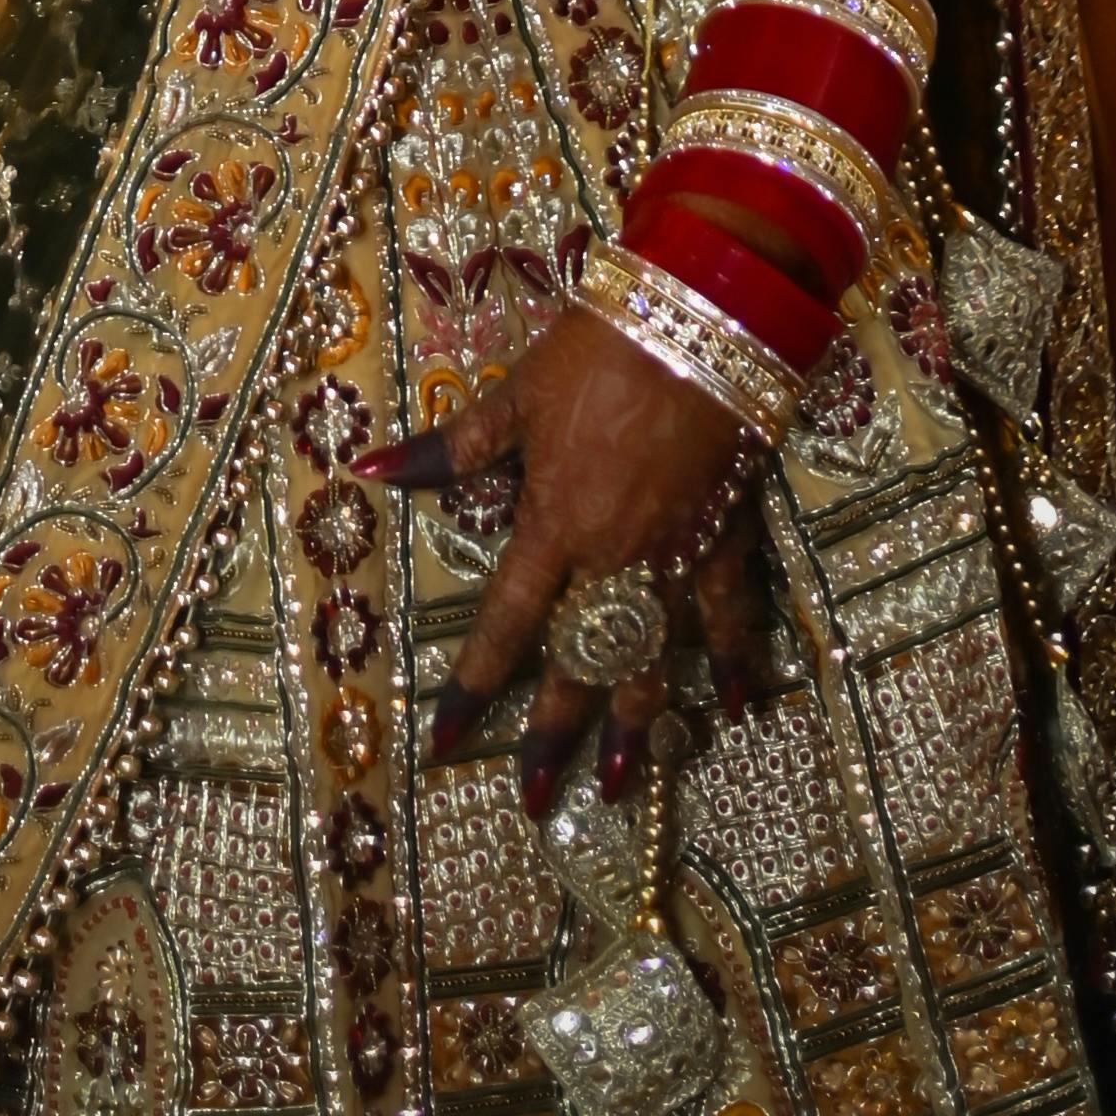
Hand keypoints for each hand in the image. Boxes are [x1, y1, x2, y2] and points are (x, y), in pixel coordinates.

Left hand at [380, 309, 765, 809]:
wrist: (696, 317)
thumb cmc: (596, 350)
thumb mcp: (517, 396)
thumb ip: (452, 449)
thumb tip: (371, 474)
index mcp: (553, 526)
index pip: (504, 626)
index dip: (473, 687)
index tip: (445, 741)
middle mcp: (612, 558)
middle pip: (579, 665)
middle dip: (552, 735)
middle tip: (532, 798)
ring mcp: (674, 555)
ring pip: (652, 660)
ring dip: (637, 726)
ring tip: (622, 786)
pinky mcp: (725, 536)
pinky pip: (732, 614)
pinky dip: (741, 660)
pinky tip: (744, 707)